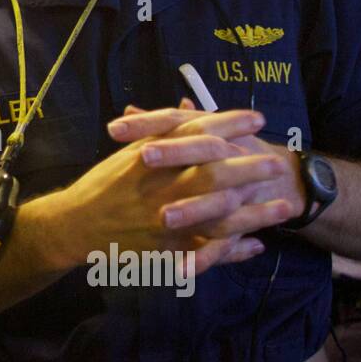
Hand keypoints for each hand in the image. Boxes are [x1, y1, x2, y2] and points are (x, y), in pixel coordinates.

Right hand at [47, 106, 288, 274]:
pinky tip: (257, 244)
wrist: (75, 225)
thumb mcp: (129, 151)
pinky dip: (234, 249)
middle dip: (249, 168)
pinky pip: (207, 251)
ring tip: (285, 207)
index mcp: (150, 155)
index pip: (197, 132)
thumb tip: (191, 110)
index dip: (231, 124)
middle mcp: (159, 186)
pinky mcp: (165, 249)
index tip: (257, 119)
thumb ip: (161, 132)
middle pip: (213, 174)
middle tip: (277, 164)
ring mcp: (163, 219)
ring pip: (218, 216)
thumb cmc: (103, 185)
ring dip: (255, 212)